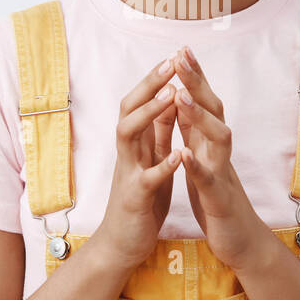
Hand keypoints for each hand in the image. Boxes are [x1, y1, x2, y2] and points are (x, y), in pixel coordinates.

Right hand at [94, 56, 182, 269]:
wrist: (122, 244)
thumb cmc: (140, 199)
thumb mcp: (149, 158)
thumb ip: (156, 130)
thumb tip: (167, 96)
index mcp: (134, 143)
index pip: (138, 101)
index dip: (155, 78)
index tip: (175, 55)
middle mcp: (126, 152)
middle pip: (128, 108)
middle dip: (149, 84)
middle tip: (171, 61)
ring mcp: (127, 173)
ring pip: (128, 135)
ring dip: (149, 113)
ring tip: (171, 96)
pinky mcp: (135, 198)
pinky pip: (146, 178)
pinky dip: (161, 165)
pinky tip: (178, 154)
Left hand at [171, 46, 272, 271]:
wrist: (240, 241)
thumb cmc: (218, 199)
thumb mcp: (204, 159)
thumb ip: (197, 132)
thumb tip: (187, 100)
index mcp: (211, 143)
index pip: (203, 103)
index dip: (193, 77)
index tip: (180, 49)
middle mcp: (220, 152)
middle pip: (213, 110)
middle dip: (197, 82)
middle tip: (182, 55)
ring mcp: (222, 174)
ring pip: (217, 139)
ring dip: (199, 117)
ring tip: (180, 96)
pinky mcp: (218, 200)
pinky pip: (207, 179)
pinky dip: (196, 165)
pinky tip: (183, 153)